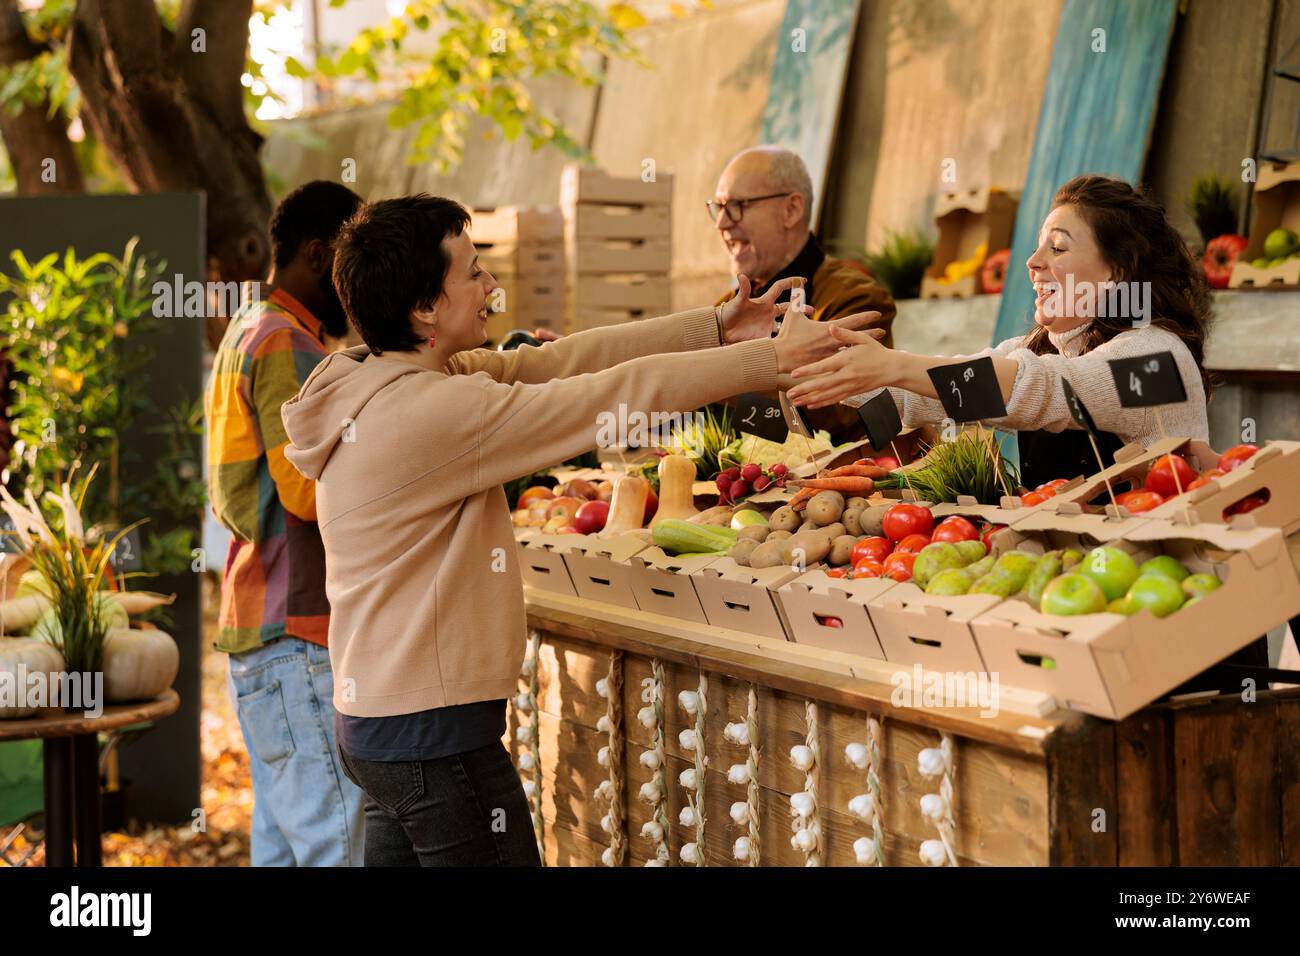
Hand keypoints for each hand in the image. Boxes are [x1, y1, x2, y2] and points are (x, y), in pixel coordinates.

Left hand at [718, 275, 810, 342]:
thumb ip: (743, 289)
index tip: (803, 280)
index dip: (791, 282)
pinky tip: (796, 344)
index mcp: (764, 301)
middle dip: (800, 308)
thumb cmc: (729, 313)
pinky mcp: (764, 337)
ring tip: (807, 329)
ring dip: (796, 326)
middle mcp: (768, 312)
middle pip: (789, 308)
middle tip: (811, 311)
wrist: (721, 330)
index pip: (780, 288)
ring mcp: (767, 325)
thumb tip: (741, 275)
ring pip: (787, 325)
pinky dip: (786, 340)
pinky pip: (778, 339)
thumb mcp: (737, 301)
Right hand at [770, 309, 884, 375]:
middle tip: (882, 332)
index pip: (852, 321)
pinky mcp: (825, 365)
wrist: (780, 356)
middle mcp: (832, 342)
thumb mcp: (792, 314)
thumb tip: (799, 284)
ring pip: (850, 351)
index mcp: (828, 329)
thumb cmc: (786, 334)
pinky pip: (840, 363)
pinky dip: (849, 362)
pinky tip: (857, 363)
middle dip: (871, 334)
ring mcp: (830, 355)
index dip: (866, 317)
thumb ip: (798, 299)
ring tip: (872, 349)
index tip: (878, 313)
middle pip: (857, 337)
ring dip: (861, 349)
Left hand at [785, 324, 892, 408]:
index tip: (794, 374)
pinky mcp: (852, 392)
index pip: (824, 366)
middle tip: (789, 394)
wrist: (892, 369)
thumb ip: (845, 334)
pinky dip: (822, 403)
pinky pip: (834, 399)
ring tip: (794, 403)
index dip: (808, 371)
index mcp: (847, 360)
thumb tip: (831, 327)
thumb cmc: (876, 351)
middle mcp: (847, 375)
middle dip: (804, 390)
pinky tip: (810, 405)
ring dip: (809, 399)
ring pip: (826, 395)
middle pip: (822, 384)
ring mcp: (849, 386)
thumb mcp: (862, 339)